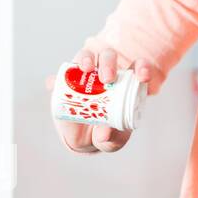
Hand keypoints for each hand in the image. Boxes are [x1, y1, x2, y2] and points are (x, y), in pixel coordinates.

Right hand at [46, 46, 161, 153]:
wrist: (84, 139)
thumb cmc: (107, 134)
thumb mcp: (112, 141)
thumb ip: (112, 139)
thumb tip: (104, 132)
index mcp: (126, 83)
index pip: (137, 67)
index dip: (142, 67)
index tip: (142, 76)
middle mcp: (105, 73)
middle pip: (108, 57)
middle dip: (109, 63)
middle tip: (108, 78)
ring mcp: (84, 76)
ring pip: (85, 56)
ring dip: (86, 59)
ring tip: (86, 69)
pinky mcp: (64, 84)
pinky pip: (60, 77)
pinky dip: (56, 79)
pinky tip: (54, 84)